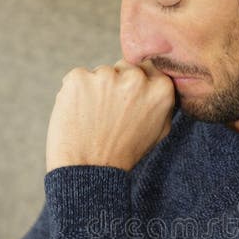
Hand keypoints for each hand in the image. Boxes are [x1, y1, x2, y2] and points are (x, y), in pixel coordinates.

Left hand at [45, 59, 174, 172]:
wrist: (89, 170)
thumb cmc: (124, 153)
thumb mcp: (158, 131)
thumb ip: (163, 103)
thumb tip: (160, 82)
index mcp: (160, 89)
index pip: (147, 70)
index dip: (134, 87)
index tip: (127, 102)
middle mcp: (136, 78)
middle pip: (123, 68)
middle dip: (116, 85)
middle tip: (109, 114)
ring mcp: (106, 76)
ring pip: (100, 74)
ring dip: (95, 90)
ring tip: (93, 119)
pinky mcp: (79, 78)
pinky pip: (77, 78)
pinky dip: (75, 93)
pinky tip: (79, 115)